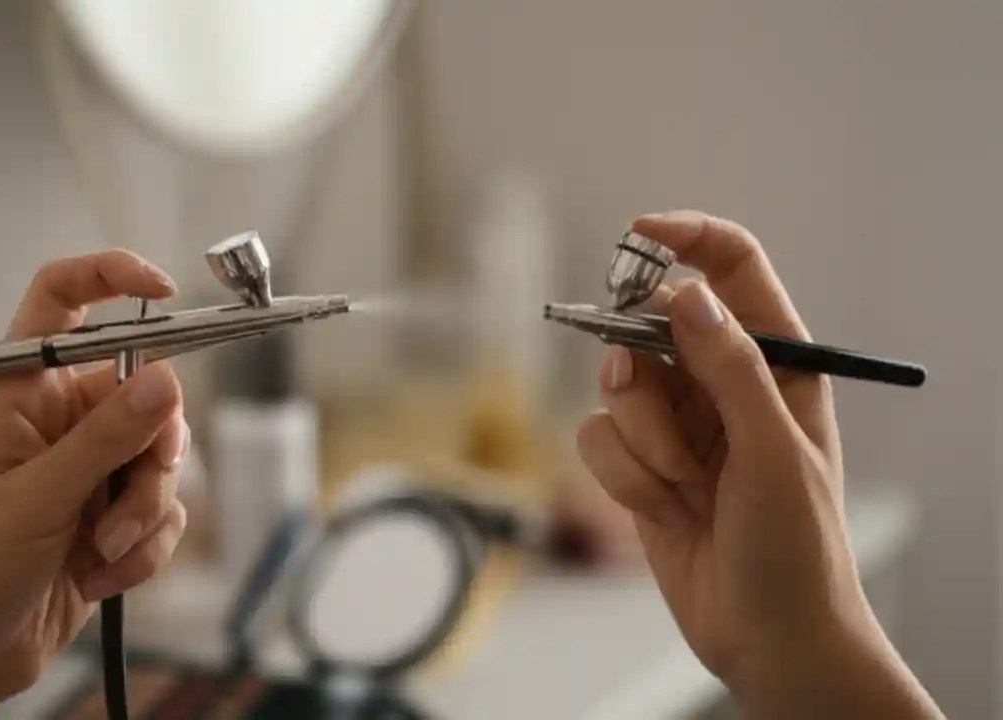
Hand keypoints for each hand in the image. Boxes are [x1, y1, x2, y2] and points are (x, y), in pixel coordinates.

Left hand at [0, 250, 190, 718]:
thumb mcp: (38, 497)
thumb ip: (107, 437)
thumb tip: (167, 379)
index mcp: (22, 391)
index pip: (64, 299)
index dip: (113, 276)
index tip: (167, 291)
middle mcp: (61, 419)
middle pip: (146, 392)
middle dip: (150, 456)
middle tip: (126, 500)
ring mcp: (90, 466)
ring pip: (163, 457)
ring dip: (143, 514)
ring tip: (101, 553)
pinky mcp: (112, 513)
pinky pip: (163, 509)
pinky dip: (143, 548)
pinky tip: (99, 576)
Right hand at [577, 211, 938, 717]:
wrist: (767, 636)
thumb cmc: (798, 547)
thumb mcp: (774, 451)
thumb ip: (732, 368)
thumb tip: (689, 294)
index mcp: (778, 363)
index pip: (733, 268)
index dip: (688, 239)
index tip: (639, 232)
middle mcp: (721, 382)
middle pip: (650, 321)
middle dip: (645, 367)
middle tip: (656, 401)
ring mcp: (677, 422)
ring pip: (616, 383)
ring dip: (642, 439)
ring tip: (683, 485)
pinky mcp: (639, 463)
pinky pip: (596, 436)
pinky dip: (622, 474)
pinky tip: (663, 509)